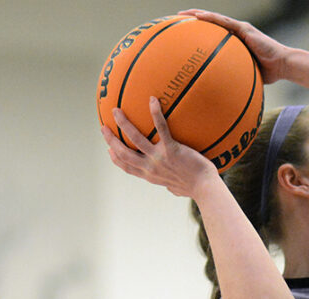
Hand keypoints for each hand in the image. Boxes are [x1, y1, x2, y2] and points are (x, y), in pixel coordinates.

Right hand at [101, 96, 218, 198]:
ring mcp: (159, 158)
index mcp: (150, 176)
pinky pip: (161, 128)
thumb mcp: (176, 187)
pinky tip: (153, 100)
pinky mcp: (172, 149)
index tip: (109, 149)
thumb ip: (170, 182)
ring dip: (123, 124)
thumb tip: (172, 184)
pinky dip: (155, 114)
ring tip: (116, 111)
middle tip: (104, 127)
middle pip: (123, 153)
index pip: (127, 167)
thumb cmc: (195, 187)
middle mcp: (150, 167)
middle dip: (111, 140)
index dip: (116, 158)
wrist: (204, 187)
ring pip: (135, 139)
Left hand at [177, 9, 288, 83]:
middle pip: (211, 23)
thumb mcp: (246, 75)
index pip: (215, 34)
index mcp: (236, 42)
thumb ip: (233, 79)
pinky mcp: (244, 29)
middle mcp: (237, 32)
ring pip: (215, 19)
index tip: (184, 34)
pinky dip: (210, 18)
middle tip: (176, 20)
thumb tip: (222, 96)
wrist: (283, 65)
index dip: (200, 32)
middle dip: (193, 20)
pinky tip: (197, 16)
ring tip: (181, 14)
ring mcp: (240, 29)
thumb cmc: (268, 73)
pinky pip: (223, 22)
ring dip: (197, 15)